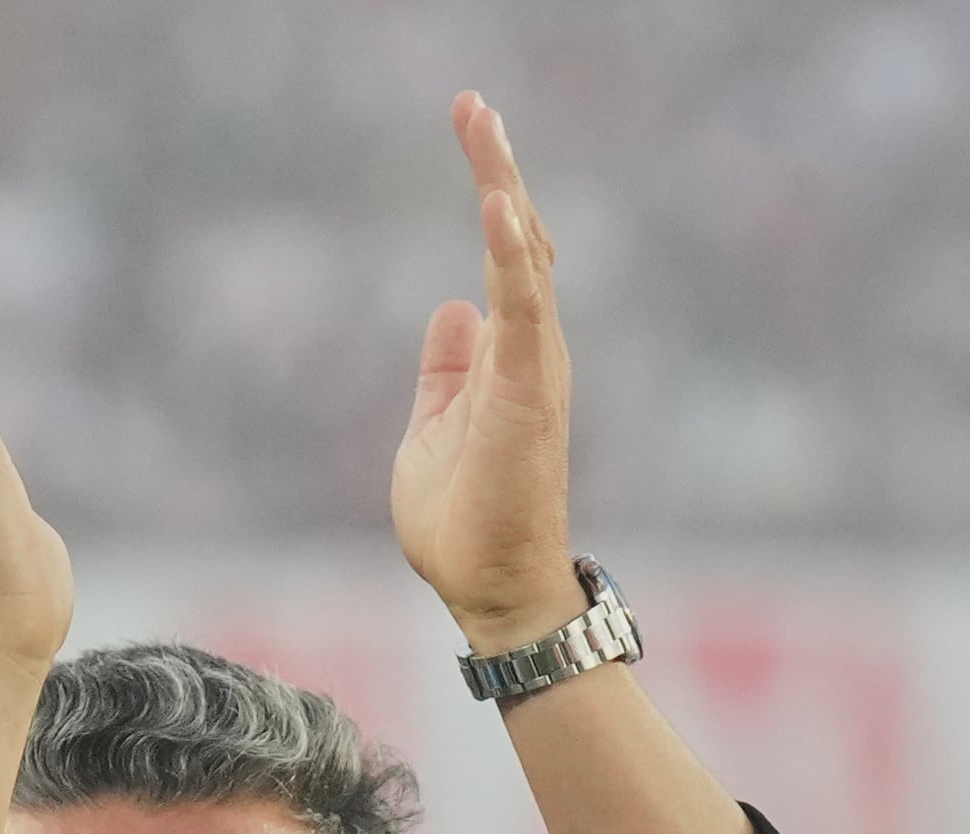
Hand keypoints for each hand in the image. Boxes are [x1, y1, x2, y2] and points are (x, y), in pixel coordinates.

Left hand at [391, 93, 584, 651]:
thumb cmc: (468, 522)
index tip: (472, 126)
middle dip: (498, 168)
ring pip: (527, 259)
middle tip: (472, 104)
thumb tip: (451, 308)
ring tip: (483, 128)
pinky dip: (513, 258)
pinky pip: (525, 313)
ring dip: (504, 191)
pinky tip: (498, 207)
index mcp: (508, 354)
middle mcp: (531, 350)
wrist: (492, 592)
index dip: (492, 189)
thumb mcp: (433, 428)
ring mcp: (535, 369)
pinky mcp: (529, 395)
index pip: (503, 253)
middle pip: (521, 238)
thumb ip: (445, 369)